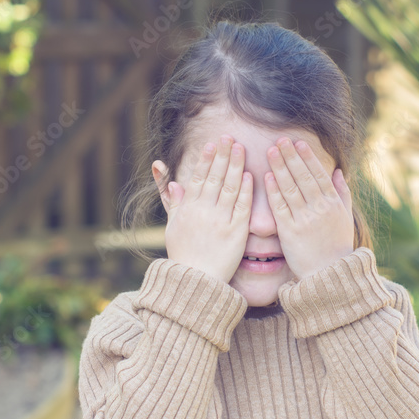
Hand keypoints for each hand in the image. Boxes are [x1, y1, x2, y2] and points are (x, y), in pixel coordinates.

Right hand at [160, 135, 251, 282]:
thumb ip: (172, 200)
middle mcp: (203, 211)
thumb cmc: (183, 253)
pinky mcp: (236, 232)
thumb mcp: (171, 225)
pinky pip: (242, 207)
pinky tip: (250, 175)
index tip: (212, 144)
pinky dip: (246, 190)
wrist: (195, 281)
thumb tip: (167, 177)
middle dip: (222, 155)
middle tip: (229, 137)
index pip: (198, 177)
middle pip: (215, 177)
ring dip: (236, 166)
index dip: (206, 160)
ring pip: (230, 187)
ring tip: (241, 149)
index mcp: (188, 208)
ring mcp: (220, 221)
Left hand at [264, 137, 354, 279]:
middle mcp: (319, 209)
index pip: (319, 174)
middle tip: (280, 140)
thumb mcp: (346, 218)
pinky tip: (267, 177)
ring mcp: (304, 219)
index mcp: (333, 204)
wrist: (329, 275)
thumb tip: (338, 171)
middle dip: (291, 156)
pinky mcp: (289, 232)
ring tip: (271, 151)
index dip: (308, 157)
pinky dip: (273, 191)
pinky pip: (280, 207)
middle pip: (303, 177)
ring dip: (280, 167)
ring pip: (290, 188)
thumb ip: (342, 193)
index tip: (298, 142)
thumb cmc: (338, 246)